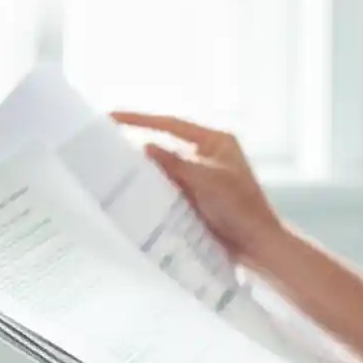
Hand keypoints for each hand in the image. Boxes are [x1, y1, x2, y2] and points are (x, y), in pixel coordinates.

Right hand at [110, 112, 284, 264]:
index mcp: (215, 141)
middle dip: (138, 145)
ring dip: (143, 172)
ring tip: (112, 172)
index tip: (111, 116)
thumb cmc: (243, 209)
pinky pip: (167, 190)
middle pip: (165, 145)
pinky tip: (132, 195)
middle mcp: (206, 156)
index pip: (171, 124)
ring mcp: (200, 178)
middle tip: (104, 146)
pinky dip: (152, 192)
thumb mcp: (209, 181)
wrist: (258, 246)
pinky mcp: (194, 199)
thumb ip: (176, 163)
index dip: (140, 119)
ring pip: (164, 170)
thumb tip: (145, 146)